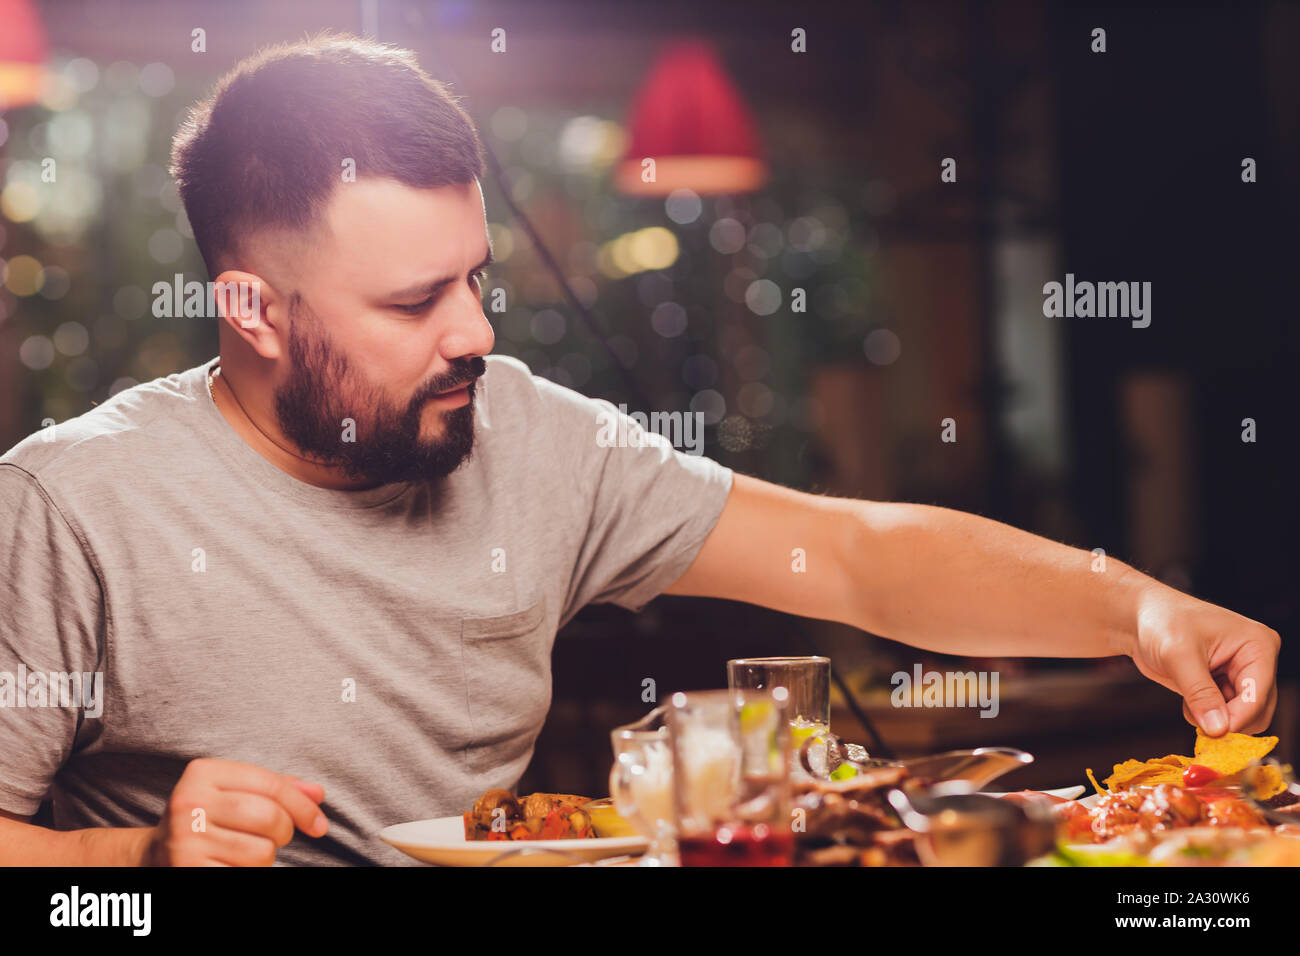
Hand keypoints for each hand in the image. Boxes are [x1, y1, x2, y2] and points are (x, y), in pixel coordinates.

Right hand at [144, 758, 328, 865]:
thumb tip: (318, 794)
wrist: (156, 856)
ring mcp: (185, 838)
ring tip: (243, 851)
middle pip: (269, 817)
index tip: (320, 825)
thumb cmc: (208, 819)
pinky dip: (248, 872)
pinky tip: (230, 865)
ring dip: (264, 857)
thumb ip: (278, 789)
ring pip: (261, 852)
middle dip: (284, 831)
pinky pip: (244, 874)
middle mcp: (189, 802)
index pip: (272, 785)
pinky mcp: (188, 870)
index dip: (304, 806)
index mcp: (202, 773)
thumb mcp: (235, 792)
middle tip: (273, 837)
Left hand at [1127, 584, 1279, 735]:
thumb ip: (1200, 693)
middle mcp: (1258, 661)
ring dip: (1215, 719)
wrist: (1141, 619)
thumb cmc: (1161, 621)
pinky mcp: (1226, 686)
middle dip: (1227, 720)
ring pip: (1244, 718)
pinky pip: (1227, 716)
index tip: (1212, 732)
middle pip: (1258, 712)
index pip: (1258, 695)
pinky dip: (1207, 716)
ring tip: (1188, 700)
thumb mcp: (1178, 655)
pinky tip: (1188, 700)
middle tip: (1195, 717)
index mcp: (1258, 645)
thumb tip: (1218, 729)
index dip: (1237, 718)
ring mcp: (1242, 675)